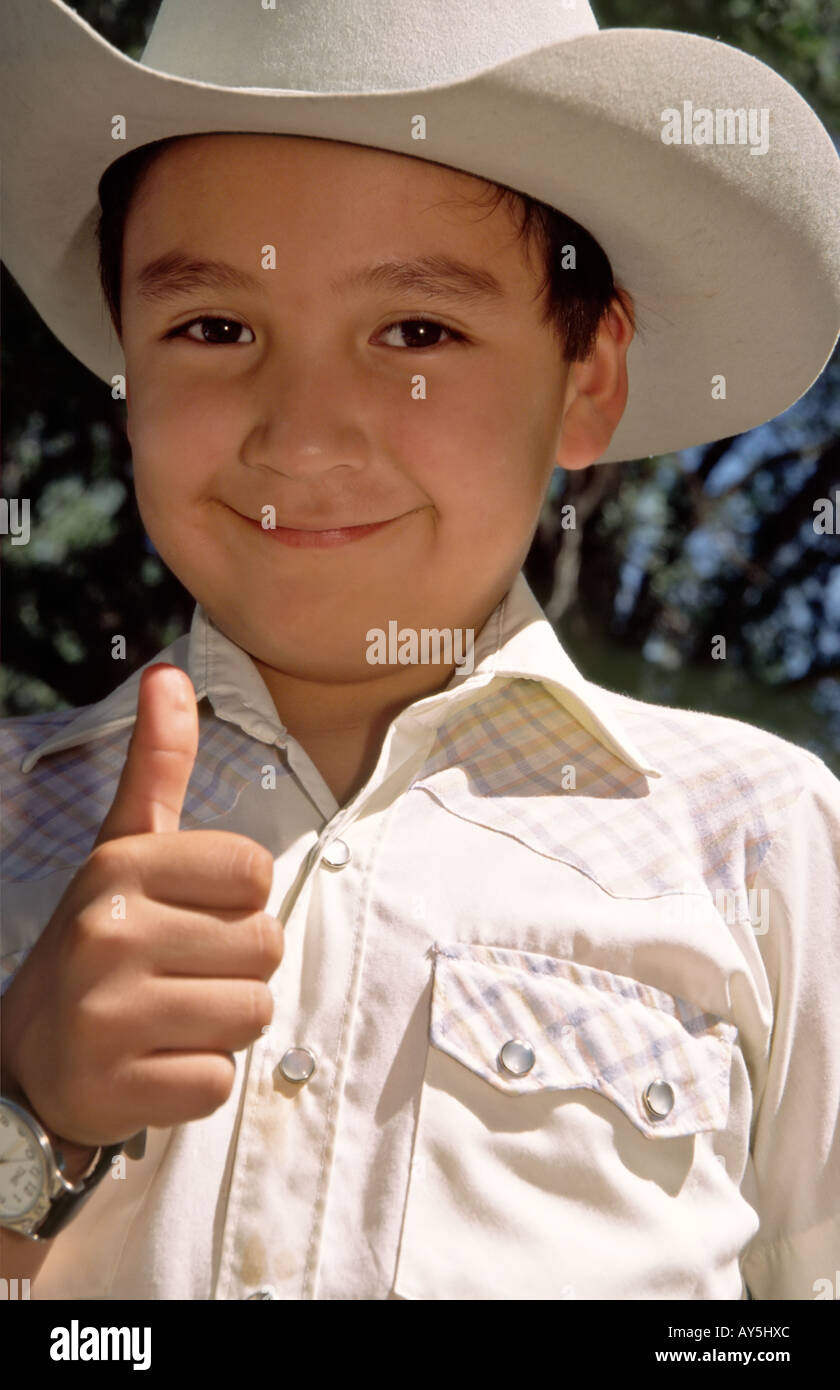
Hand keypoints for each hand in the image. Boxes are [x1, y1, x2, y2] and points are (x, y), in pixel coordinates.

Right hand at [0, 664, 281, 1147]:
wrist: (23, 1059)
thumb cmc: (101, 944)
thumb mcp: (122, 852)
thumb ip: (155, 767)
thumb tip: (170, 674)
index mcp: (121, 867)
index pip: (254, 872)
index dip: (236, 903)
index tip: (187, 917)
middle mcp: (109, 932)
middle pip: (264, 947)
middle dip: (233, 969)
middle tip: (175, 977)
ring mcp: (107, 1013)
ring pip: (252, 1014)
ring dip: (220, 1026)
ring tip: (166, 1019)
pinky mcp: (113, 1086)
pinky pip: (219, 1082)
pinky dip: (195, 1082)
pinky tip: (151, 1064)